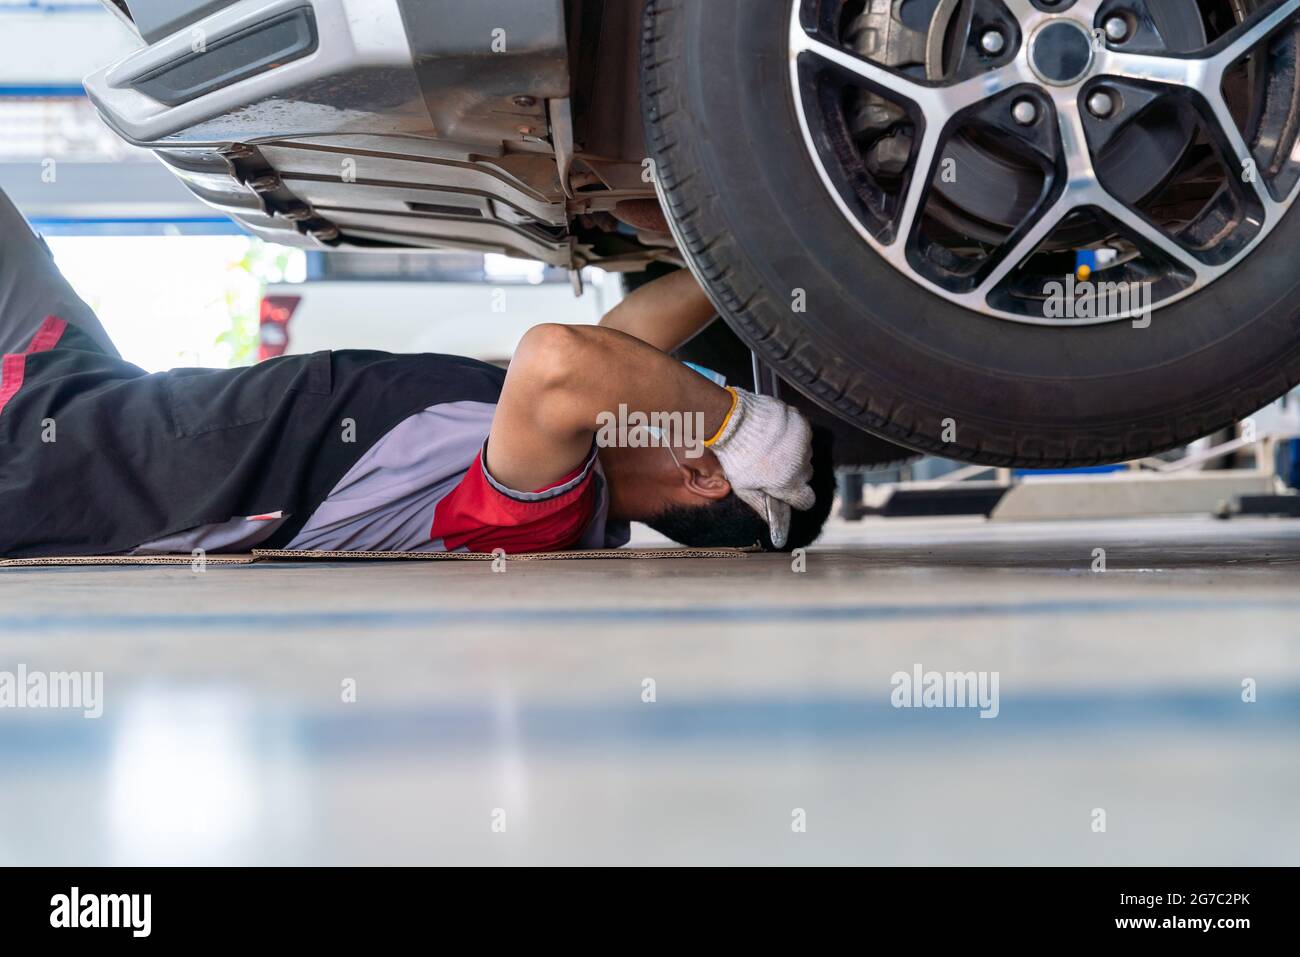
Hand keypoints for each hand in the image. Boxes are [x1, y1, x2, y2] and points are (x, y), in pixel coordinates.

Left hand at [709, 389, 814, 543]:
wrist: (735, 422)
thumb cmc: (737, 457)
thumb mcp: (743, 488)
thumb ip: (761, 505)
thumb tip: (773, 523)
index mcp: (788, 484)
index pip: (806, 500)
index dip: (797, 498)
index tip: (787, 492)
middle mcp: (801, 466)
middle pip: (805, 476)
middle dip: (792, 473)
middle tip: (772, 466)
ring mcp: (803, 444)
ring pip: (804, 454)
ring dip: (793, 453)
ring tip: (771, 447)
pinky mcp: (803, 425)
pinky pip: (803, 435)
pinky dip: (793, 435)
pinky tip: (775, 433)